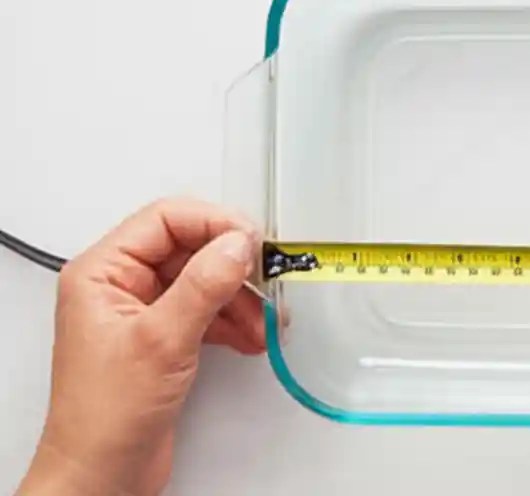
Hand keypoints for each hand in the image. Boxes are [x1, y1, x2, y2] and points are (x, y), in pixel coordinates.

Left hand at [18, 198, 265, 495]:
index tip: (252, 241)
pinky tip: (251, 337)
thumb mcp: (162, 340)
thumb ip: (203, 286)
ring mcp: (143, 312)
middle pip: (191, 248)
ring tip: (264, 320)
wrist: (102, 473)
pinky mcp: (163, 339)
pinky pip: (206, 310)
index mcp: (103, 273)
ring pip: (204, 280)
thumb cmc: (104, 415)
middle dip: (233, 266)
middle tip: (267, 278)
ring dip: (240, 298)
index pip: (166, 220)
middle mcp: (120, 286)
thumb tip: (237, 244)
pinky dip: (234, 321)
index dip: (214, 224)